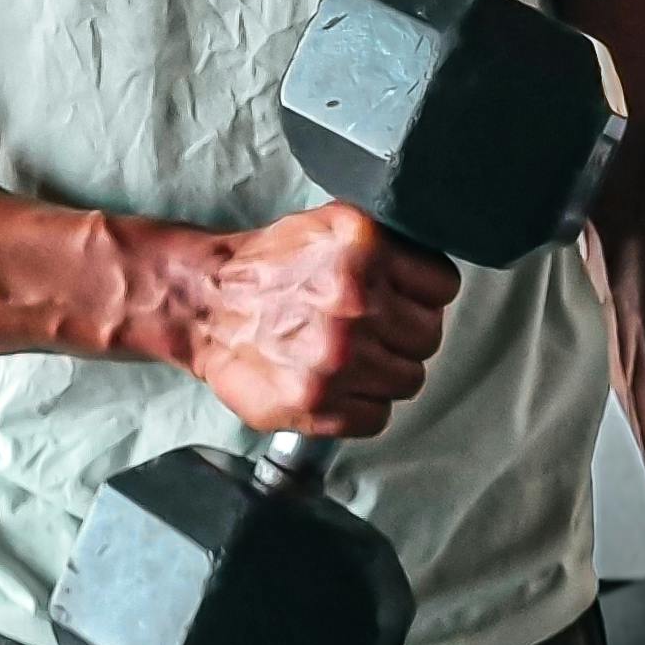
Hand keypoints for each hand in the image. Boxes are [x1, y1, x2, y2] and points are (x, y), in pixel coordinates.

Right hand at [183, 202, 459, 438]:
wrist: (202, 306)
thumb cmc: (266, 269)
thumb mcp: (328, 227)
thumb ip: (384, 246)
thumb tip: (429, 277)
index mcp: (364, 248)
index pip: (442, 286)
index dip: (422, 295)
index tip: (403, 300)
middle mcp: (355, 302)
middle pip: (427, 337)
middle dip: (403, 335)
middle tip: (370, 331)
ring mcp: (338, 357)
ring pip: (408, 379)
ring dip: (384, 373)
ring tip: (349, 358)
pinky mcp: (318, 403)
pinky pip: (378, 416)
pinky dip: (361, 406)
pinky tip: (336, 385)